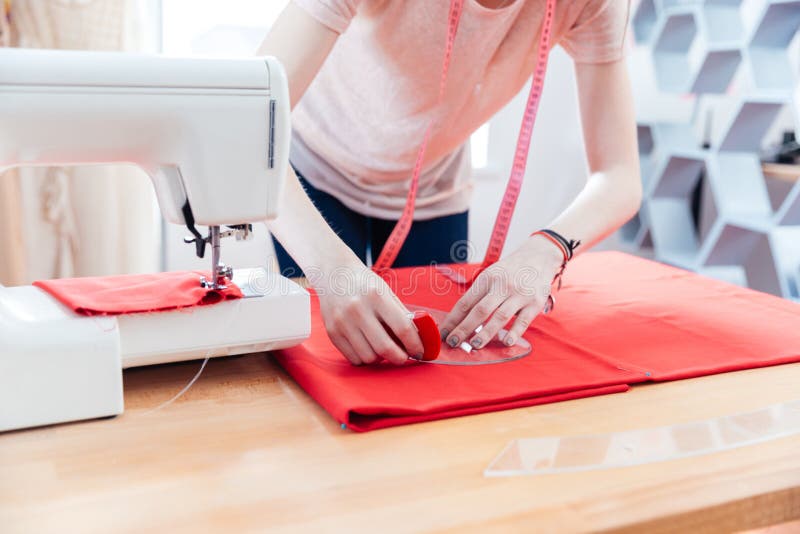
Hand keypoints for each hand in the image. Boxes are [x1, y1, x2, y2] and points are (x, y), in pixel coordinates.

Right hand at [311, 260, 424, 365]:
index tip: (420, 351)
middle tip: (404, 357)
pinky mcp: (332, 332)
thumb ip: (401, 313)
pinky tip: (368, 349)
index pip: (402, 327)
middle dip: (399, 358)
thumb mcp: (385, 291)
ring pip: (369, 357)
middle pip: (385, 347)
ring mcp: (342, 322)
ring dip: (381, 359)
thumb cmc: (364, 284)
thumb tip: (417, 338)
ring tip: (383, 350)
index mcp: (376, 296)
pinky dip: (365, 359)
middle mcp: (358, 309)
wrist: (333, 274)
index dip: (414, 344)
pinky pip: (353, 358)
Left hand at [439, 235, 563, 349]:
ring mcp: (519, 294)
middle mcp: (502, 286)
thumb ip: (478, 295)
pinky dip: (514, 333)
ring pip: (499, 317)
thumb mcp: (491, 275)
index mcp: (487, 279)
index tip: (444, 333)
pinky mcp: (535, 303)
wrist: (539, 257)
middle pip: (480, 310)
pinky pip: (523, 321)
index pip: (465, 302)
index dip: (453, 319)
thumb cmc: (509, 271)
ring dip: (486, 333)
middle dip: (464, 328)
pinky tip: (506, 342)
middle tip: (452, 342)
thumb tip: (459, 320)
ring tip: (474, 345)